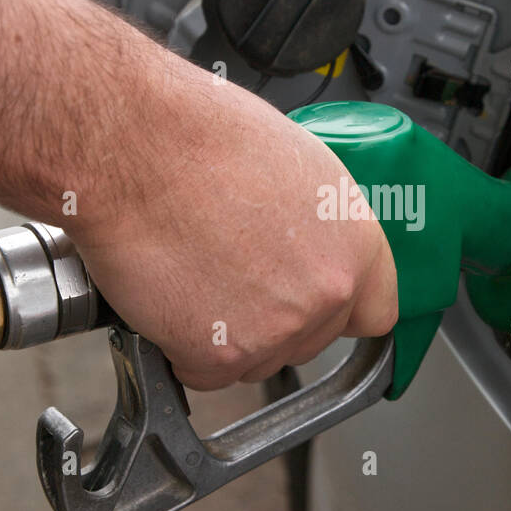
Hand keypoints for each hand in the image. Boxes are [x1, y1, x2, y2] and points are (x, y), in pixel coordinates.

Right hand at [75, 69, 398, 389]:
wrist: (135, 148)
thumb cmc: (201, 138)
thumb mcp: (297, 166)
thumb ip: (319, 227)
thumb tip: (311, 248)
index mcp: (355, 243)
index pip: (375, 311)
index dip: (338, 308)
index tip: (315, 304)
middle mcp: (326, 291)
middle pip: (311, 340)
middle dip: (274, 319)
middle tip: (232, 273)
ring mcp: (276, 329)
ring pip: (258, 360)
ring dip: (227, 334)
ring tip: (196, 270)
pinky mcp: (220, 355)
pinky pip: (204, 372)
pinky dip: (181, 347)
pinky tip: (172, 293)